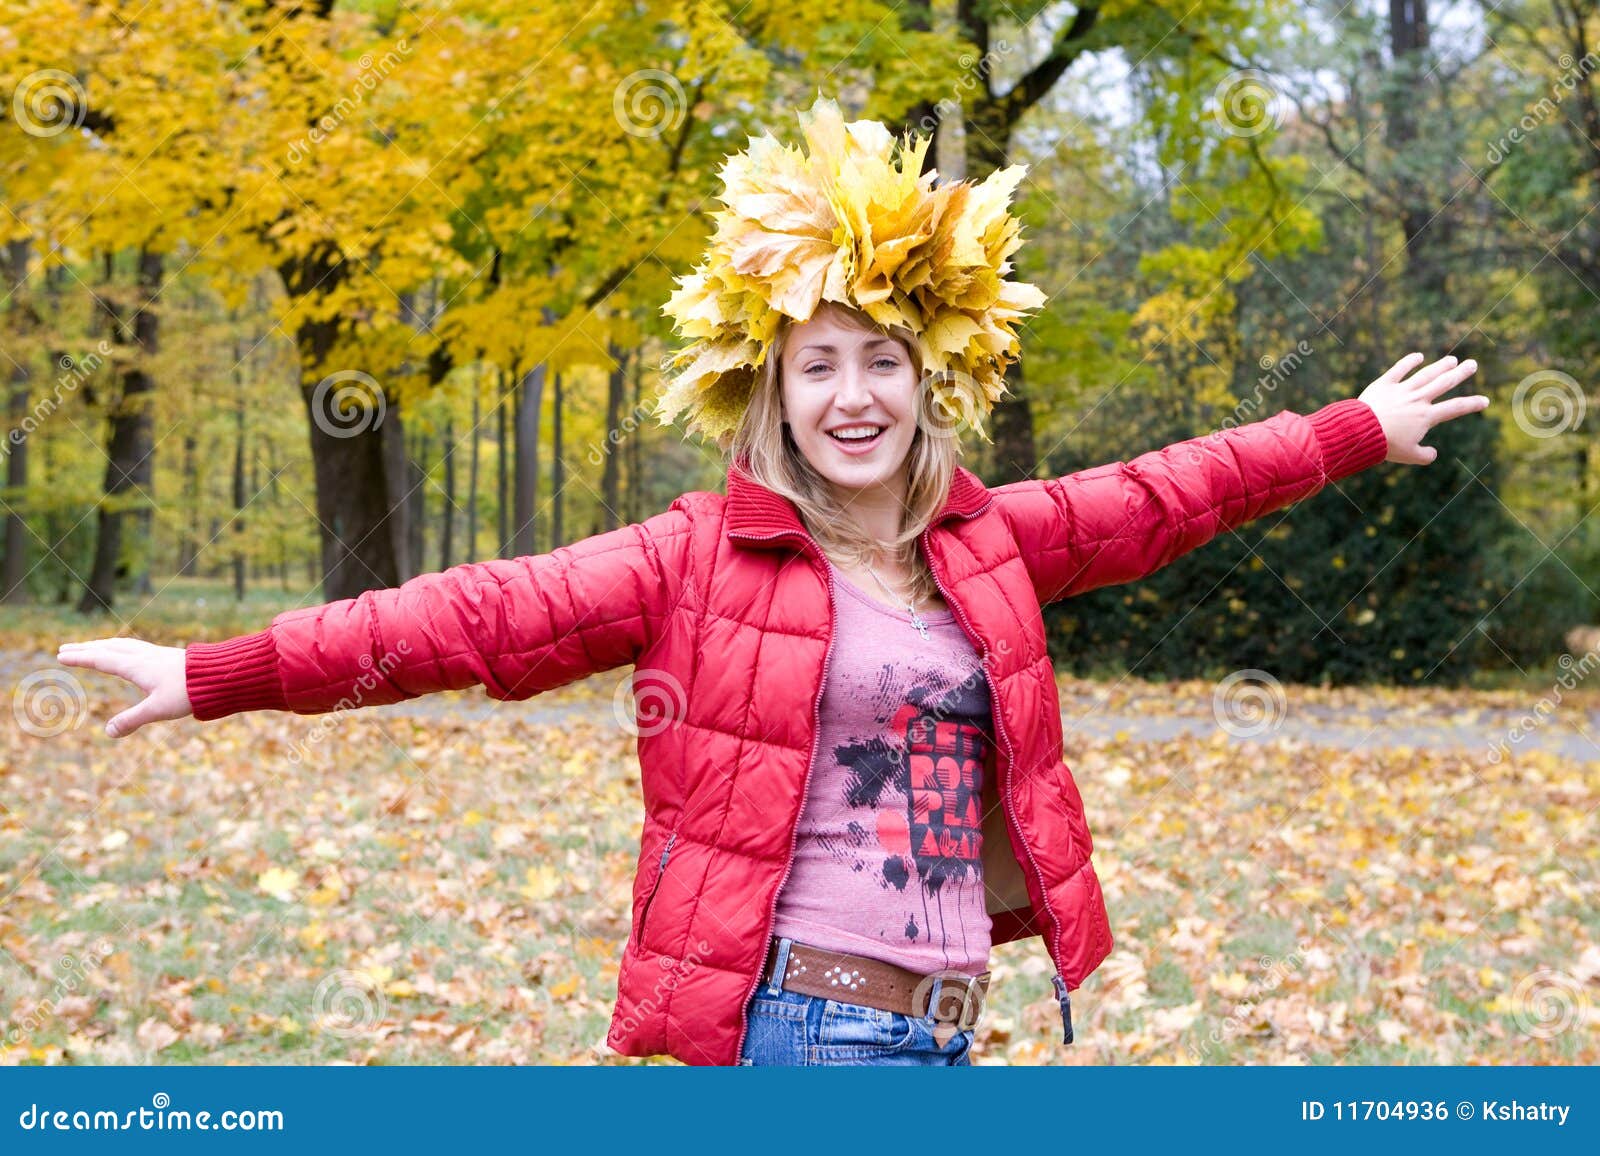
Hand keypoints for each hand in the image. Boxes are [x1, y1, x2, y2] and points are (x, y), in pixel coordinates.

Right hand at [55, 638, 191, 737]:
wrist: (219, 675)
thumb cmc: (189, 692)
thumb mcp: (158, 709)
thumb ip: (132, 720)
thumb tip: (109, 732)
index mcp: (137, 666)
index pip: (102, 659)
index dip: (81, 658)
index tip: (61, 655)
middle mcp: (143, 656)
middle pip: (108, 648)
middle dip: (86, 648)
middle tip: (65, 648)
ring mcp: (155, 653)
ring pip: (123, 645)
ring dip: (103, 645)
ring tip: (91, 647)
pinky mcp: (166, 655)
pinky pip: (136, 646)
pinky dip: (122, 646)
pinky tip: (126, 651)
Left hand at [1358, 352, 1488, 464]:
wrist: (1361, 433)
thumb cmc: (1385, 446)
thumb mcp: (1408, 456)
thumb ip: (1424, 455)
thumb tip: (1433, 454)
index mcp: (1426, 417)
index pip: (1455, 408)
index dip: (1472, 404)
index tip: (1485, 401)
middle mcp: (1418, 400)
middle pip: (1444, 383)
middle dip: (1460, 373)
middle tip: (1472, 364)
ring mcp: (1401, 390)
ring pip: (1426, 374)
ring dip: (1440, 366)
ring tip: (1452, 360)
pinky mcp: (1384, 384)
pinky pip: (1398, 370)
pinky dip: (1409, 362)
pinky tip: (1419, 356)